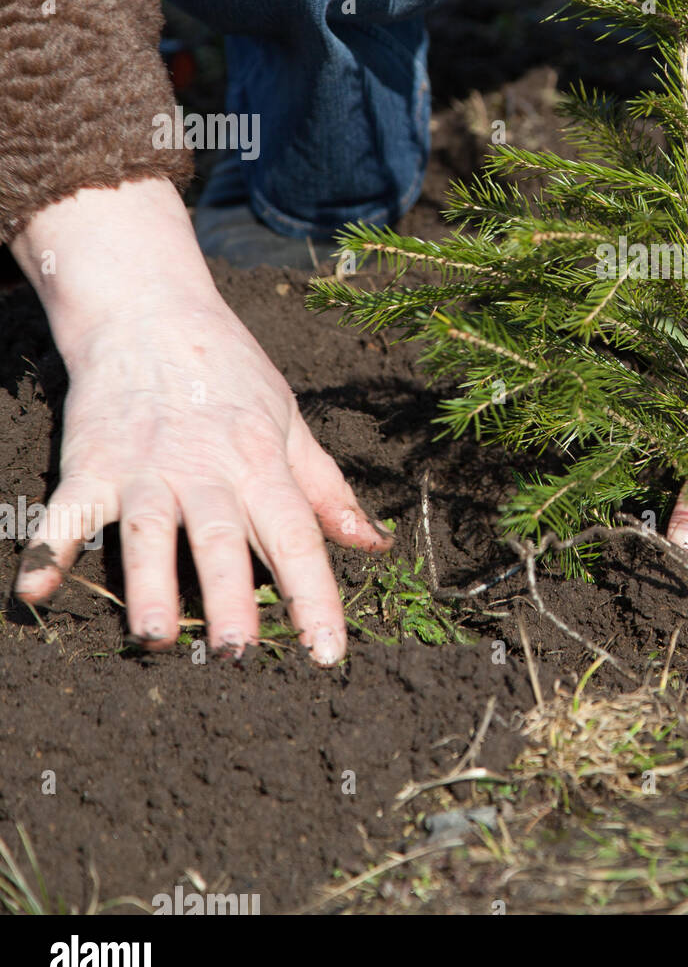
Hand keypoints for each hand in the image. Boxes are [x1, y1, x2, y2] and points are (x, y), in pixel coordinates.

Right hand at [10, 180, 390, 662]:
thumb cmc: (231, 374)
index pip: (297, 537)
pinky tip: (34, 590)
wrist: (152, 312)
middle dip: (229, 598)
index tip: (329, 654)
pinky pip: (66, 511)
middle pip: (221, 539)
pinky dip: (47, 548)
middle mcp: (205, 469)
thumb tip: (374, 546)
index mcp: (262, 463)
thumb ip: (327, 490)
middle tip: (238, 654)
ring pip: (148, 530)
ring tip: (153, 637)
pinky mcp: (90, 463)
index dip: (315, 597)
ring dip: (148, 583)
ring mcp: (144, 467)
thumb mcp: (291, 422)